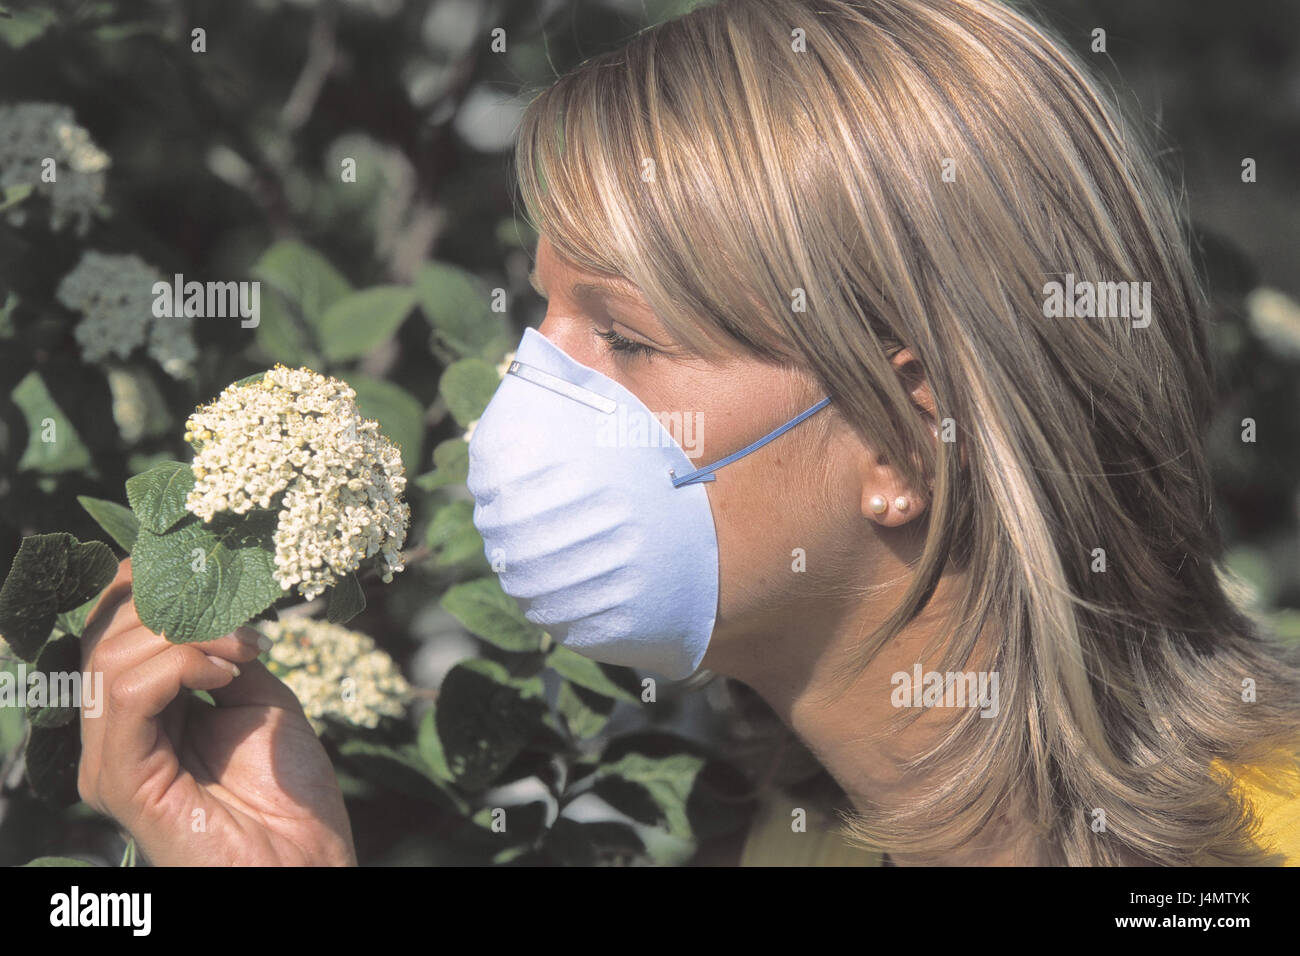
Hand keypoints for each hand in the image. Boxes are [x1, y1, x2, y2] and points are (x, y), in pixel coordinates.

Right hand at [78, 558, 356, 865]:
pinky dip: (180, 665)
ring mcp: (109, 761)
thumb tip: (210, 604)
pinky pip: (128, 696)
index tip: (203, 565)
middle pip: (104, 636)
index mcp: (139, 715)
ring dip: (188, 637)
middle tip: (239, 623)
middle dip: (174, 608)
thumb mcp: (258, 697)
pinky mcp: (120, 782)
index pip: (110, 630)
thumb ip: (224, 652)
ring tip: (242, 652)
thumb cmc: (288, 791)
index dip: (146, 585)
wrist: (305, 861)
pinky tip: (225, 674)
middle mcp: (113, 736)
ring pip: (112, 659)